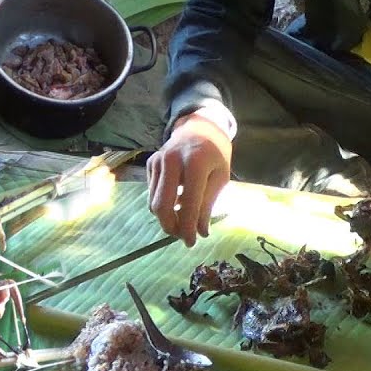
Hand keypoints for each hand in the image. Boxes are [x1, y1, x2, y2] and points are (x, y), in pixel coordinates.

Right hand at [146, 112, 232, 245]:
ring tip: (182, 222)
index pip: (188, 204)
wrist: (199, 128)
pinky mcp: (150, 163)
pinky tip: (176, 201)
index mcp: (196, 164)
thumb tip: (200, 232)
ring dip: (166, 219)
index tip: (191, 242)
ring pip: (154, 202)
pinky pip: (152, 193)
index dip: (188, 227)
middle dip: (171, 227)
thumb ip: (208, 204)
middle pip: (162, 206)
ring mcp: (158, 161)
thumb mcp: (220, 178)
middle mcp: (172, 161)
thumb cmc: (215, 155)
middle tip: (183, 236)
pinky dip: (163, 204)